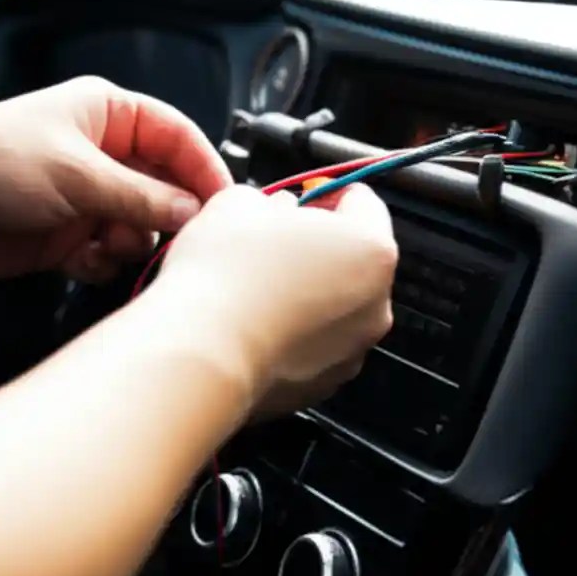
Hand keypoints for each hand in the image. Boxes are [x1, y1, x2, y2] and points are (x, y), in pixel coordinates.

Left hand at [0, 77, 231, 281]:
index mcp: (109, 116)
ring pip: (141, 229)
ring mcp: (86, 198)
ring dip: (129, 244)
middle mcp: (103, 155)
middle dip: (166, 217)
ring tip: (103, 243)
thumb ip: (141, 198)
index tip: (225, 205)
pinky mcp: (68, 238)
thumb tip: (191, 212)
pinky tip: (78, 261)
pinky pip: (110, 257)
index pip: (178, 138)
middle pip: (165, 189)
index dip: (204, 170)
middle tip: (171, 238)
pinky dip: (102, 264)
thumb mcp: (79, 175)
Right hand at [149, 184, 397, 418]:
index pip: (361, 201)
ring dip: (306, 291)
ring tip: (256, 287)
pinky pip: (315, 344)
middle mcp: (375, 304)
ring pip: (335, 305)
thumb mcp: (240, 203)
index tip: (300, 197)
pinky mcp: (325, 384)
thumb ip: (272, 201)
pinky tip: (255, 323)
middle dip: (317, 246)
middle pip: (352, 258)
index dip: (325, 192)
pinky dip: (293, 332)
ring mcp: (354, 349)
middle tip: (270, 243)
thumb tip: (276, 214)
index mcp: (371, 249)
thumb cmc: (224, 275)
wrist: (201, 356)